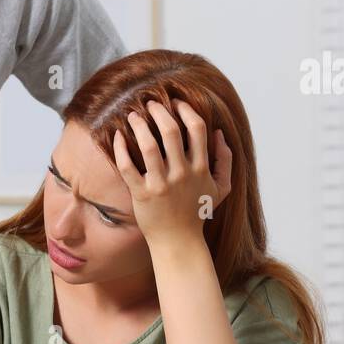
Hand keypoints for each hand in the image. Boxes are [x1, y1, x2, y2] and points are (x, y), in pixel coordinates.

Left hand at [112, 99, 231, 246]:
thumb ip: (225, 160)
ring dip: (139, 125)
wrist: (178, 241)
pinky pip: (128, 166)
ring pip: (148, 146)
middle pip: (171, 131)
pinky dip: (120, 149)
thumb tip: (219, 134)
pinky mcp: (142, 193)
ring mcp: (161, 184)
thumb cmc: (197, 213)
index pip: (197, 129)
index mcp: (201, 168)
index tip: (176, 102)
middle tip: (150, 103)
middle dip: (160, 111)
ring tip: (133, 115)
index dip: (186, 110)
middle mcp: (182, 173)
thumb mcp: (221, 188)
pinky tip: (117, 136)